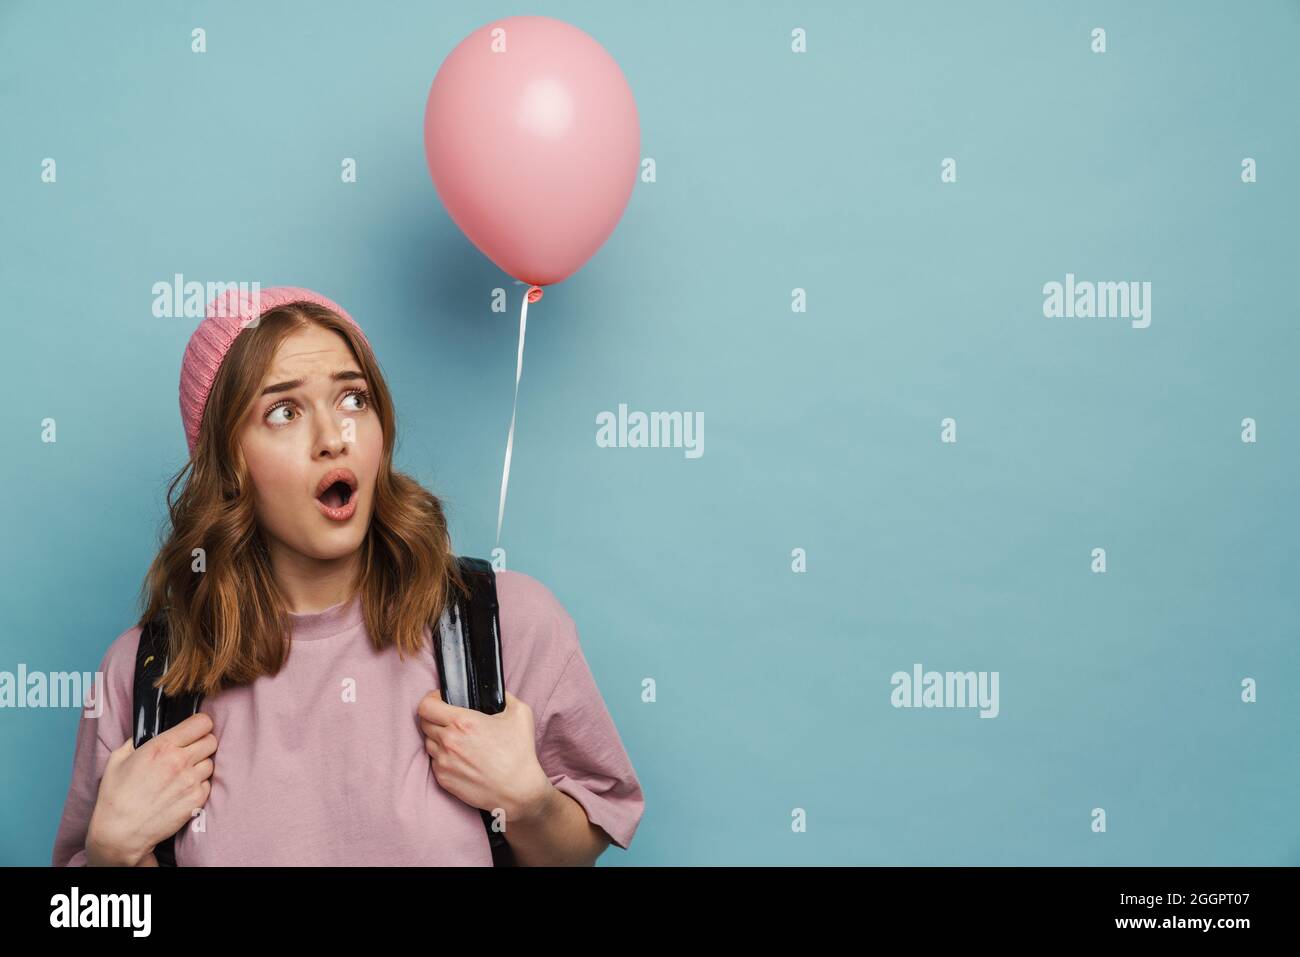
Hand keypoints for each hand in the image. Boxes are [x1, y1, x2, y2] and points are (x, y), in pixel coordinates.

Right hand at [85, 711, 216, 865]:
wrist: (120, 833)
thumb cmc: (115, 798)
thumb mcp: (117, 760)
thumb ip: (134, 742)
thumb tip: (146, 733)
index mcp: (162, 747)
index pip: (201, 722)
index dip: (199, 725)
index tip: (194, 730)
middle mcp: (180, 761)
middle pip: (211, 741)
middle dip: (202, 744)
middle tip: (189, 752)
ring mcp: (191, 781)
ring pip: (210, 762)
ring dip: (200, 765)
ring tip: (182, 775)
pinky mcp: (197, 799)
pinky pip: (208, 784)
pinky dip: (199, 785)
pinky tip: (182, 790)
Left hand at [417, 690, 552, 828]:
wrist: (518, 791)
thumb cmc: (520, 753)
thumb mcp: (520, 714)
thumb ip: (504, 696)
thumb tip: (495, 690)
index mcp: (463, 722)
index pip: (426, 706)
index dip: (431, 700)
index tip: (440, 700)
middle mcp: (449, 741)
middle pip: (424, 723)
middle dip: (433, 717)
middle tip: (448, 719)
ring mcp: (444, 762)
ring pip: (428, 742)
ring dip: (438, 738)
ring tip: (457, 740)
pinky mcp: (443, 779)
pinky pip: (434, 762)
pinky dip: (443, 757)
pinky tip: (460, 758)